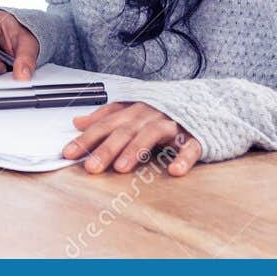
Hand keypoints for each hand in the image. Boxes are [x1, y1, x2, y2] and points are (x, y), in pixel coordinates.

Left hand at [64, 102, 203, 175]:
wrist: (208, 105)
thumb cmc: (164, 112)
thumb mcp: (132, 112)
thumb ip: (105, 117)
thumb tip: (77, 122)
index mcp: (134, 109)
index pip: (105, 123)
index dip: (86, 138)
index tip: (68, 153)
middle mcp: (150, 114)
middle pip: (124, 130)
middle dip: (106, 148)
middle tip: (91, 167)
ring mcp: (173, 123)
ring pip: (151, 134)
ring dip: (135, 150)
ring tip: (121, 168)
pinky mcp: (196, 136)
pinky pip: (190, 146)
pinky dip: (183, 158)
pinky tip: (174, 170)